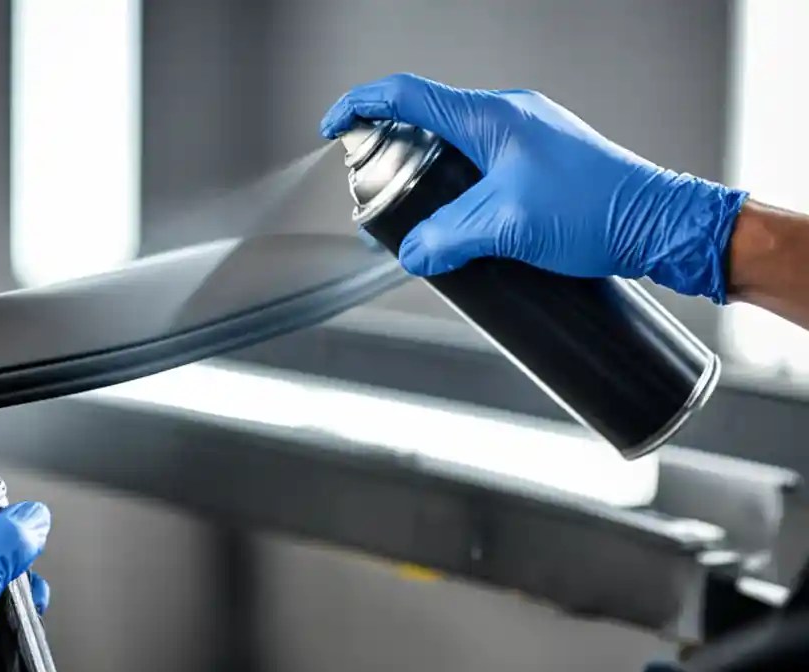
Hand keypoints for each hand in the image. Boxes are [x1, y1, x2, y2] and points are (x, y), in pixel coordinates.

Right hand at [320, 73, 748, 303]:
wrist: (660, 223)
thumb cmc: (596, 211)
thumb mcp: (507, 229)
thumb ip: (448, 240)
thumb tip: (412, 253)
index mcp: (492, 117)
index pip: (409, 95)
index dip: (361, 105)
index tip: (333, 125)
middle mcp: (508, 115)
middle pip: (429, 117)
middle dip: (392, 146)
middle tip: (373, 180)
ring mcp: (528, 133)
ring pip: (458, 143)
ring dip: (431, 171)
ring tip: (420, 212)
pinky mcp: (542, 157)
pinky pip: (485, 160)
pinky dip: (462, 183)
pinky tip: (465, 220)